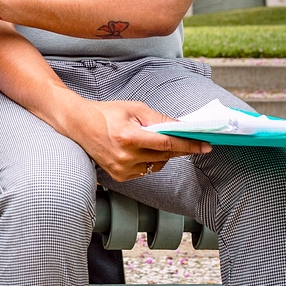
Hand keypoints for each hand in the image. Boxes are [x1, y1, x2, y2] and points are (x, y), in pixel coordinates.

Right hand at [68, 98, 210, 181]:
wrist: (80, 125)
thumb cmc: (107, 113)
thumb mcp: (134, 109)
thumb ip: (159, 119)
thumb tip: (182, 126)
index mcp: (129, 137)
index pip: (167, 143)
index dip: (189, 144)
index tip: (206, 145)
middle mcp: (126, 156)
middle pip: (165, 155)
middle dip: (181, 148)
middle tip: (194, 143)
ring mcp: (122, 169)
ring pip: (157, 165)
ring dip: (164, 155)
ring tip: (155, 142)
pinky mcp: (120, 176)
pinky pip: (145, 171)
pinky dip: (150, 161)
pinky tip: (142, 151)